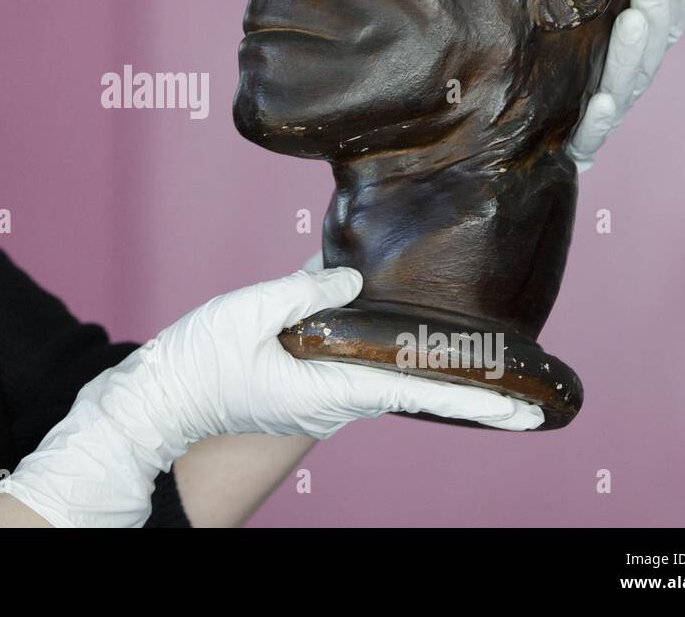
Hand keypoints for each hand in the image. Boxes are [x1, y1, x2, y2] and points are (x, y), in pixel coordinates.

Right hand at [0, 266, 542, 526]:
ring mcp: (320, 389)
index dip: (477, 397)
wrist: (155, 403)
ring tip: (480, 348)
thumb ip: (305, 290)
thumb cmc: (195, 367)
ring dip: (431, 360)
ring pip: (387, 368)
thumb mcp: (246, 315)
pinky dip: (383, 337)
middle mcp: (336, 395)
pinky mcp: (301, 375)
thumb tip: (356, 275)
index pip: (419, 390)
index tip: (526, 409)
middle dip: (472, 387)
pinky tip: (391, 305)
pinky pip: (354, 354)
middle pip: (416, 384)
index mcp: (330, 387)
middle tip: (529, 391)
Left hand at [566, 0, 684, 171]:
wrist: (526, 158)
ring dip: (627, 54)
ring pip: (624, 86)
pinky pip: (589, 136)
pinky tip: (603, 102)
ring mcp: (603, 119)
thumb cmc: (551, 89)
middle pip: (647, 53)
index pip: (664, 28)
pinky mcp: (577, 149)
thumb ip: (579, 9)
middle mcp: (623, 89)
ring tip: (630, 20)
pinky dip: (599, 120)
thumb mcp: (565, 45)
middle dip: (654, 17)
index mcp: (629, 64)